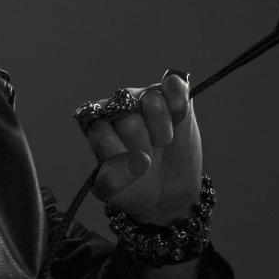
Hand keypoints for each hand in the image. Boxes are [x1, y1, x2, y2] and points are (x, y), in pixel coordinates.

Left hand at [85, 72, 201, 224]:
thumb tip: (139, 161)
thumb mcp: (113, 191)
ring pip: (152, 100)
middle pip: (127, 117)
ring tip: (162, 142)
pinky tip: (180, 115)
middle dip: (141, 144)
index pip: (100, 130)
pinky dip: (178, 99)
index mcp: (98, 126)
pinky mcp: (174, 98)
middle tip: (147, 154)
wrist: (166, 193)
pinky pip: (174, 85)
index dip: (117, 152)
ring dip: (161, 129)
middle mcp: (119, 107)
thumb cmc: (132, 186)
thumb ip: (113, 179)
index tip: (127, 165)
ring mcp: (146, 99)